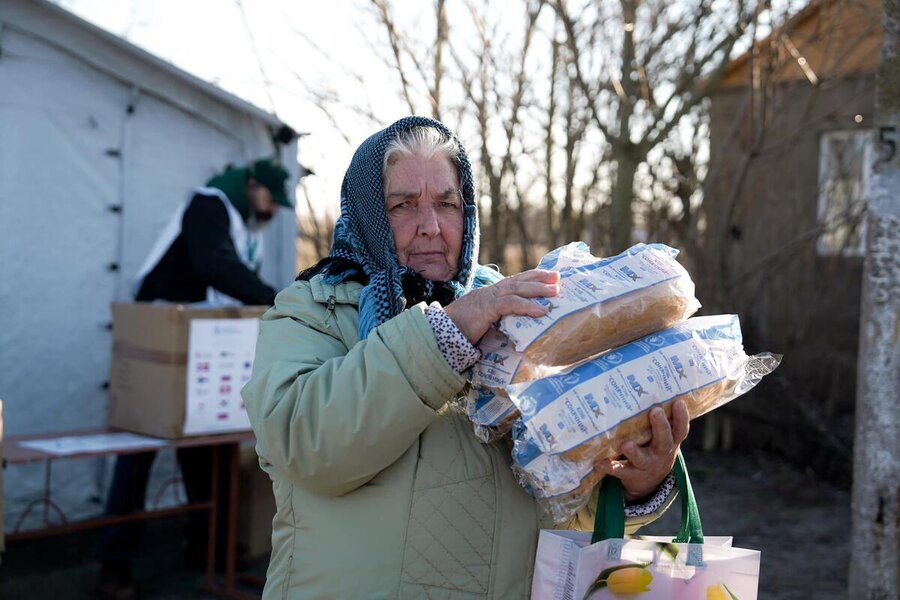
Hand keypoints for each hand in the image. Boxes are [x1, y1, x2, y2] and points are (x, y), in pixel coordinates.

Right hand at [443, 269, 559, 343]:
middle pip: (518, 280)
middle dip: (539, 278)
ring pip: (516, 289)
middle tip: (557, 277)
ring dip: (538, 289)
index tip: (547, 277)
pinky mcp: (486, 308)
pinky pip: (510, 304)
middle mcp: (489, 292)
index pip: (513, 282)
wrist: (439, 333)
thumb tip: (514, 330)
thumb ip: (496, 322)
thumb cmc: (459, 332)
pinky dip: (527, 306)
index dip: (530, 278)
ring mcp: (487, 298)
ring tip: (555, 291)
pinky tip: (541, 311)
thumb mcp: (482, 324)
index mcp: (489, 295)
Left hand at [595, 399, 689, 502]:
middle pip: (664, 441)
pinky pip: (619, 470)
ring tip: (626, 445)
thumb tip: (654, 384)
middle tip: (655, 411)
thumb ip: (661, 419)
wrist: (651, 482)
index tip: (678, 402)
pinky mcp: (629, 473)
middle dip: (660, 426)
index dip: (682, 417)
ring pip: (641, 458)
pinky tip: (599, 462)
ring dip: (634, 452)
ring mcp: (645, 465)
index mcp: (670, 442)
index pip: (680, 429)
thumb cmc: (655, 447)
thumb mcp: (663, 437)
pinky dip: (609, 467)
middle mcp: (660, 453)